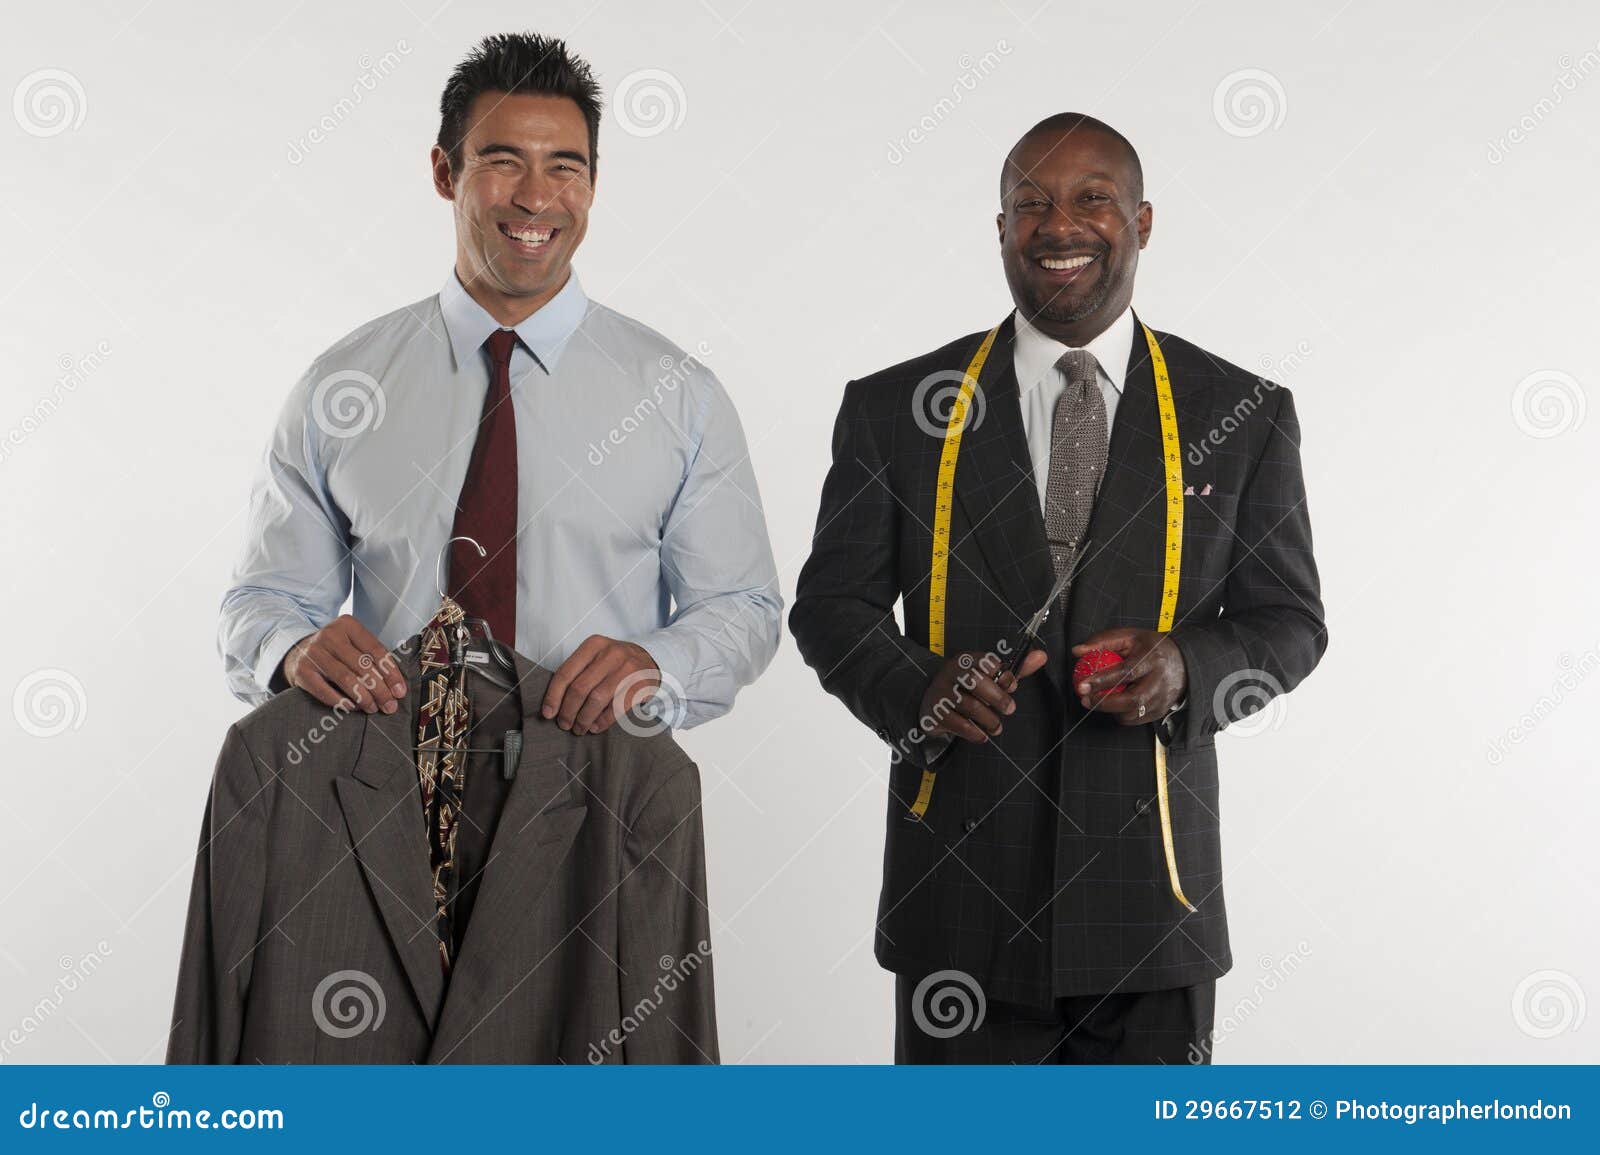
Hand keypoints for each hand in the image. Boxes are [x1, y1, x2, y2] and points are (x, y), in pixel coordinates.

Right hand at [281, 614, 406, 713]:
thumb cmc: (335, 651)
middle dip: (380, 690)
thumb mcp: (353, 645)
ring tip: (373, 708)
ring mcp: (314, 652)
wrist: (297, 652)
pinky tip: (352, 707)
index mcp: (348, 625)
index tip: (400, 692)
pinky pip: (325, 691)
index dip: (391, 674)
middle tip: (390, 706)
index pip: (376, 650)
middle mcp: (330, 635)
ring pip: (346, 679)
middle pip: (363, 667)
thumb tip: (396, 688)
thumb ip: (373, 659)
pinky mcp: (302, 670)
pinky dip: (342, 702)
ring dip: (364, 698)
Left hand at [542, 635, 659, 735]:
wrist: (650, 659)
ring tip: (579, 729)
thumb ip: (577, 673)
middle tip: (564, 724)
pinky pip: (616, 708)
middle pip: (580, 688)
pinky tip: (595, 727)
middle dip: (568, 711)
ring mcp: (627, 669)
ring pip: (597, 699)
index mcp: (594, 645)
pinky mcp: (639, 685)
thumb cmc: (614, 663)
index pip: (566, 673)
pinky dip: (602, 721)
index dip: (554, 696)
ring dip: (584, 719)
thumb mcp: (596, 657)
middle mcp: (610, 654)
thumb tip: (554, 704)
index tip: (548, 713)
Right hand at [918, 647, 1048, 744]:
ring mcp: (941, 692)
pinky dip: (975, 733)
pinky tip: (981, 735)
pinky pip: (960, 724)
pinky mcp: (935, 712)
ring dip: (990, 720)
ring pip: (971, 706)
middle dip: (998, 698)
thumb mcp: (990, 678)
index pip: (987, 662)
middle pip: (977, 682)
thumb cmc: (968, 689)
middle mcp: (951, 672)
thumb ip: (1015, 670)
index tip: (1012, 687)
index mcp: (966, 660)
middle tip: (1010, 709)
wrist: (933, 703)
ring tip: (996, 727)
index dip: (1003, 675)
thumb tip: (1042, 656)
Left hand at [1070, 627, 1185, 724]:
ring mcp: (1162, 698)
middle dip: (1104, 703)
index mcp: (1152, 659)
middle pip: (1132, 700)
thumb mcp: (1130, 636)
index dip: (1102, 681)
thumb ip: (1103, 641)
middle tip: (1085, 700)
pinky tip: (1114, 704)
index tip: (1082, 685)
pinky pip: (1136, 719)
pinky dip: (1121, 715)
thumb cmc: (1152, 647)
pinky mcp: (1160, 710)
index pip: (1125, 673)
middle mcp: (1159, 681)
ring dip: (1111, 710)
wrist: (1184, 661)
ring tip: (1098, 701)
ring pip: (1134, 714)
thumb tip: (1077, 651)